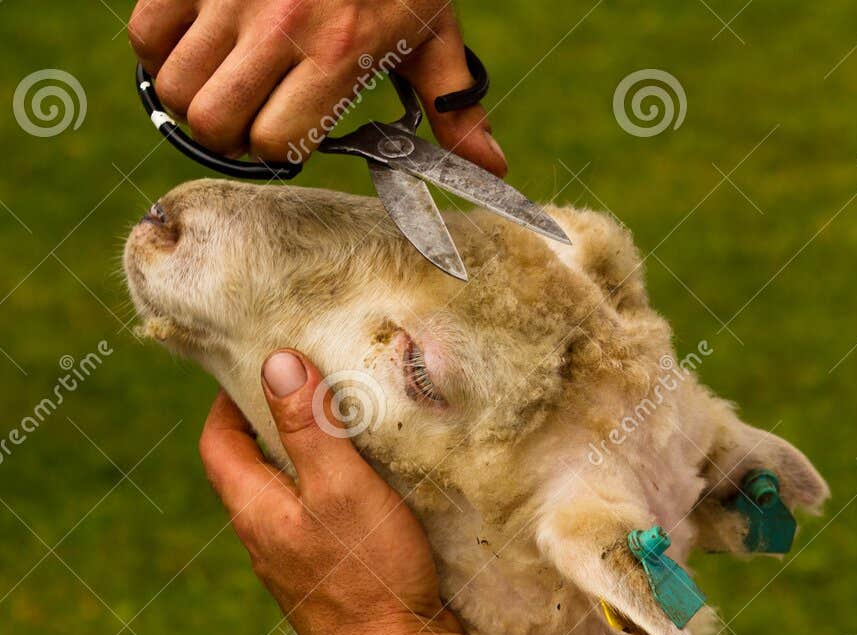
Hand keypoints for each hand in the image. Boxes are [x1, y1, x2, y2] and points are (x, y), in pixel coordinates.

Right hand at [129, 0, 506, 174]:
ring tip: (218, 93)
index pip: (277, 141)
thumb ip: (454, 106)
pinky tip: (190, 54)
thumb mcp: (434, 34)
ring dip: (188, 102)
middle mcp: (281, 28)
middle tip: (246, 125)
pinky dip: (157, 55)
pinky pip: (147, 33)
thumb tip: (489, 166)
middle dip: (226, 139)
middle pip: (213, 121)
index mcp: (339, 54)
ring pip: (172, 84)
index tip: (287, 141)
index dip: (276, 153)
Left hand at [200, 350, 574, 634]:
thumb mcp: (342, 485)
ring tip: (340, 440)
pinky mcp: (329, 591)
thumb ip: (309, 427)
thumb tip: (276, 363)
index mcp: (255, 511)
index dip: (227, 402)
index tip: (254, 368)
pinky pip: (315, 534)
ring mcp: (295, 572)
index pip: (218, 444)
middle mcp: (264, 543)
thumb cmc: (368, 572)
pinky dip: (328, 505)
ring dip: (302, 470)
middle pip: (249, 474)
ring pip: (284, 506)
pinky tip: (366, 504)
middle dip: (269, 431)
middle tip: (305, 394)